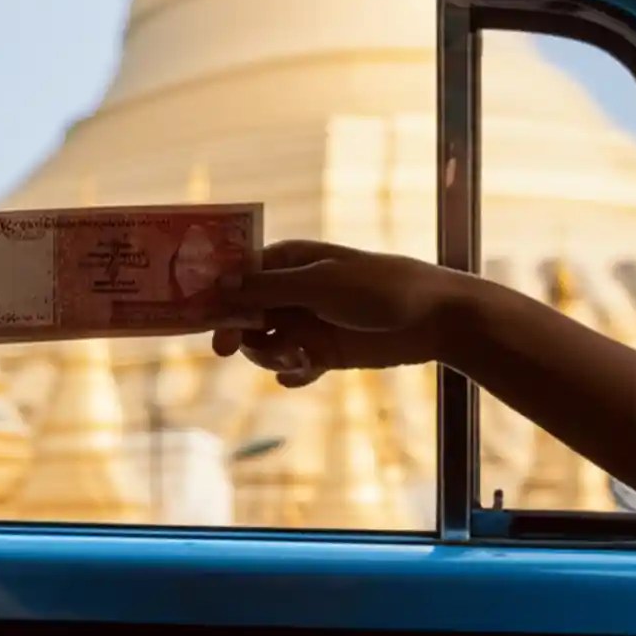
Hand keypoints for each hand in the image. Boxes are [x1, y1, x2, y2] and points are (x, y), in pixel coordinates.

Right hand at [212, 240, 462, 386]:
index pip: (239, 274)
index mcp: (290, 261)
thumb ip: (270, 287)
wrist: (434, 320)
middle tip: (228, 349)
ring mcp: (307, 323)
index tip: (201, 317)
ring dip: (270, 355)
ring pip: (264, 344)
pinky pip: (290, 368)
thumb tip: (221, 284)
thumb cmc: (379, 288)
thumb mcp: (321, 284)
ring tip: (296, 357)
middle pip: (244, 315)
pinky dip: (292, 374)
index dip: (217, 294)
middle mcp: (293, 292)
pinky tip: (304, 373)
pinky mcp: (323, 353)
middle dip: (239, 331)